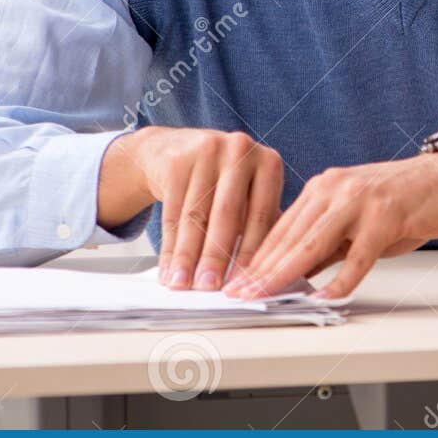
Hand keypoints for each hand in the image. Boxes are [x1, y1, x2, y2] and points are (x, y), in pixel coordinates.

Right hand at [100, 126, 283, 290]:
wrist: (175, 149)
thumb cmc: (222, 180)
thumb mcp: (248, 191)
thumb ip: (257, 223)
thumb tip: (264, 273)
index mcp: (269, 163)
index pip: (262, 216)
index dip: (252, 253)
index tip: (245, 283)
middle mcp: (241, 151)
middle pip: (227, 215)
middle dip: (217, 257)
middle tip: (210, 289)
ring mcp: (208, 151)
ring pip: (196, 216)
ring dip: (187, 256)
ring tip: (182, 285)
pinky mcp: (177, 160)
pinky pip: (172, 212)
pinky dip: (169, 246)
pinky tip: (168, 268)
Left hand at [224, 144, 437, 300]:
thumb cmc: (406, 200)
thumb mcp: (358, 220)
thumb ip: (327, 243)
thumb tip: (294, 273)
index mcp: (324, 187)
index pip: (280, 227)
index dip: (255, 258)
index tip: (235, 283)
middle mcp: (337, 188)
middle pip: (290, 237)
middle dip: (260, 271)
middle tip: (238, 296)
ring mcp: (361, 201)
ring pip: (314, 244)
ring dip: (286, 275)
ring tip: (265, 298)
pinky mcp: (387, 216)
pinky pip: (358, 256)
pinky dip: (341, 280)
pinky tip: (326, 298)